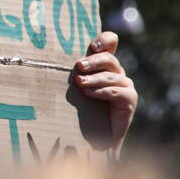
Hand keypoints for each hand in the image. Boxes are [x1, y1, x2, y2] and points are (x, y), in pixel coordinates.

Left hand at [73, 31, 137, 154]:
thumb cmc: (79, 111)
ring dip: (94, 79)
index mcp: (103, 65)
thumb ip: (71, 73)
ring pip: (112, 76)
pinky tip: (89, 94)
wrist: (93, 138)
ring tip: (80, 84)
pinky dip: (102, 92)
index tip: (93, 45)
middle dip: (94, 61)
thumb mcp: (73, 88)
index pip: (110, 42)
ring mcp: (125, 86)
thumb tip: (49, 57)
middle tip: (78, 66)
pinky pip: (118, 92)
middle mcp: (116, 73)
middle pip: (110, 59)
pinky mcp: (130, 100)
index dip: (104, 40)